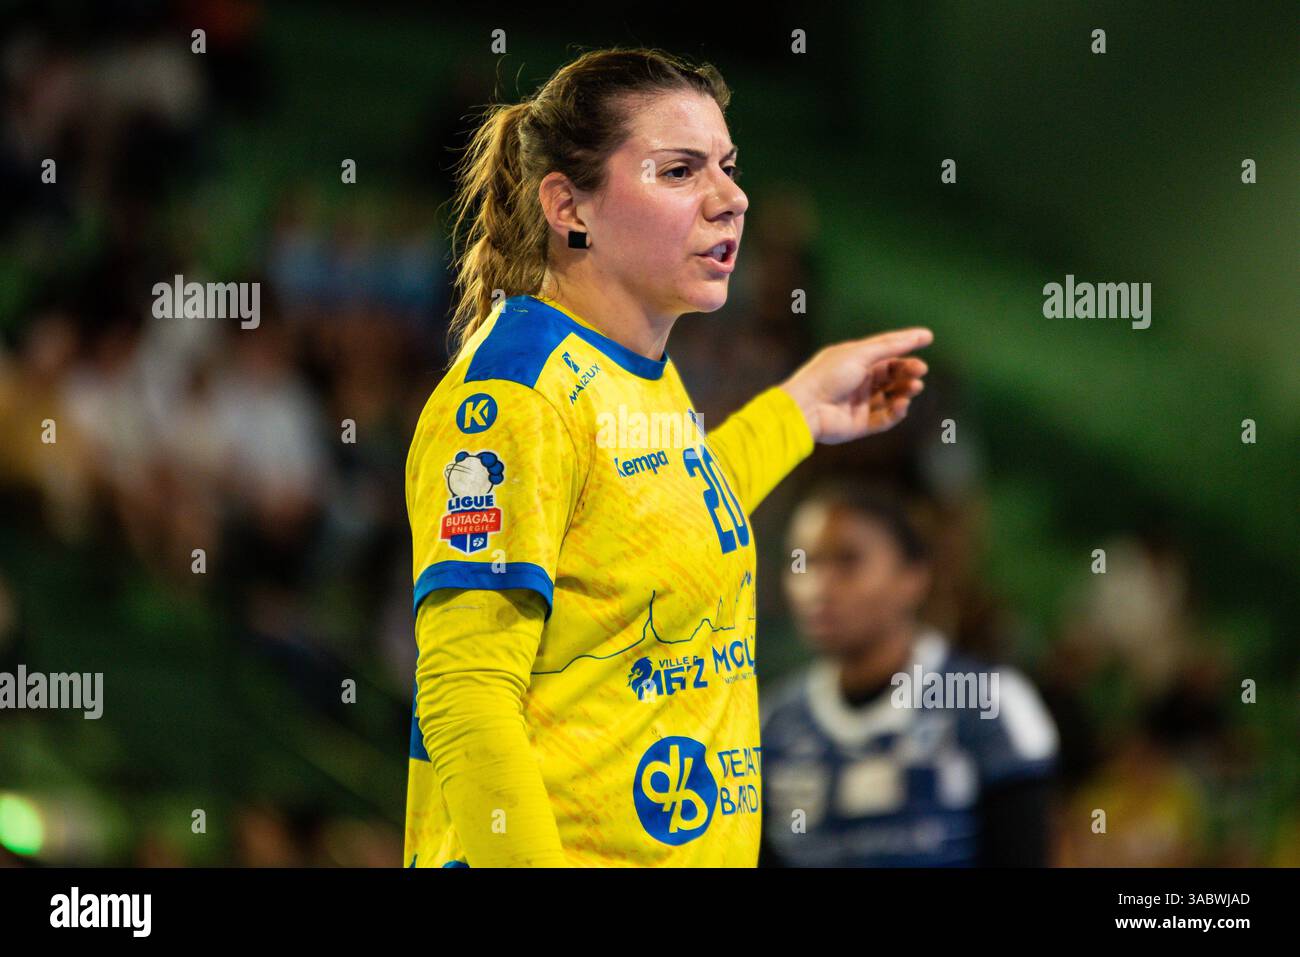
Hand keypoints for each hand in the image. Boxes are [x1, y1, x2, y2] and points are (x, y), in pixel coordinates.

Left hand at [779, 327, 932, 443]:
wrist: (806, 407)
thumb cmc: (828, 375)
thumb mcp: (860, 354)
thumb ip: (890, 346)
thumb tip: (919, 336)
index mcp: (854, 360)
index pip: (886, 351)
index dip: (906, 345)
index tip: (928, 338)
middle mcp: (857, 381)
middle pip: (891, 375)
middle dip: (907, 371)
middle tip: (920, 369)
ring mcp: (859, 403)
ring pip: (891, 397)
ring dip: (905, 390)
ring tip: (915, 386)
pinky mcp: (859, 425)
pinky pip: (884, 418)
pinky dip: (896, 411)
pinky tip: (903, 404)